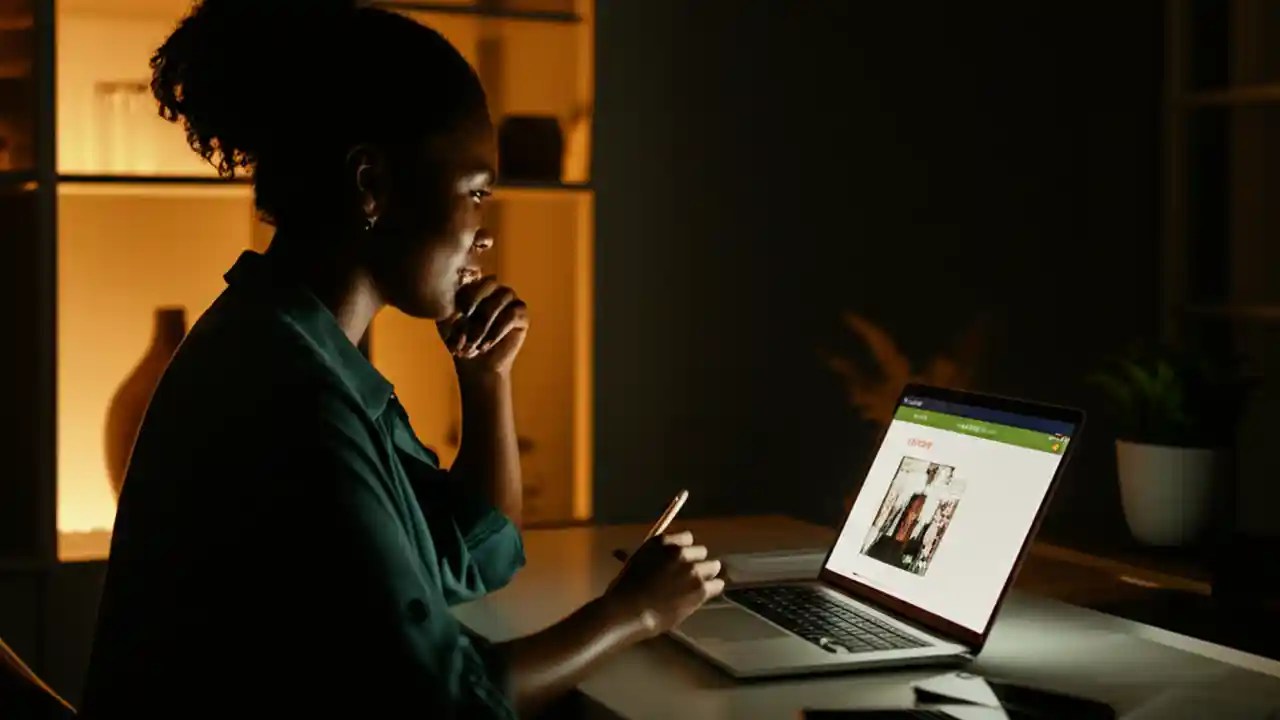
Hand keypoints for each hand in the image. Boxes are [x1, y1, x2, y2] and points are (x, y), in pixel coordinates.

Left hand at [438, 275, 528, 375]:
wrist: (477, 367)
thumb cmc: (460, 341)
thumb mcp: (447, 324)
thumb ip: (448, 309)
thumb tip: (455, 306)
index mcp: (475, 285)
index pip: (472, 277)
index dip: (463, 294)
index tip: (455, 314)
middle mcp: (495, 289)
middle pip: (489, 282)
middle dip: (475, 301)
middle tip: (465, 319)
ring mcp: (511, 300)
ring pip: (502, 298)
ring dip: (485, 322)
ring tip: (473, 342)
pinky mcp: (521, 315)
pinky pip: (512, 315)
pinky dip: (497, 331)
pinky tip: (486, 345)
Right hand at [602, 531, 723, 638]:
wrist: (629, 611)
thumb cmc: (626, 589)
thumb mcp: (639, 562)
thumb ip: (658, 556)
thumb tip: (669, 560)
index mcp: (662, 542)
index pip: (687, 538)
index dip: (685, 550)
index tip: (681, 560)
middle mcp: (680, 552)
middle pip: (701, 551)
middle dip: (697, 562)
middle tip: (689, 576)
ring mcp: (692, 570)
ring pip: (713, 566)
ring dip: (706, 575)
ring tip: (697, 587)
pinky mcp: (700, 588)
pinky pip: (717, 584)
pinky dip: (712, 589)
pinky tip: (703, 595)